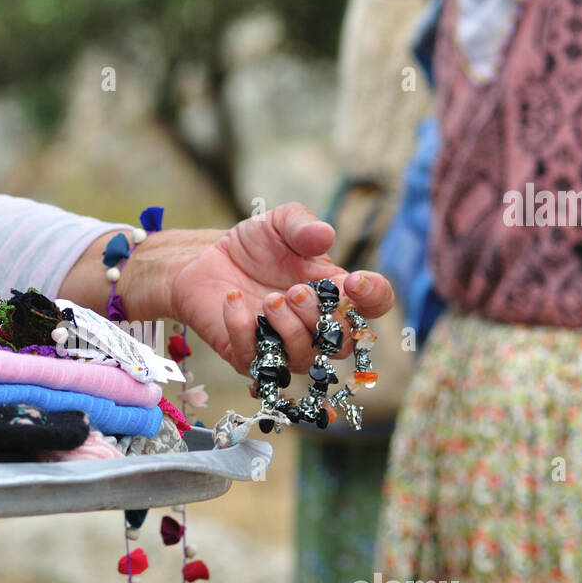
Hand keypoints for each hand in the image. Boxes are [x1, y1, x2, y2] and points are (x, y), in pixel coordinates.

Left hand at [126, 203, 394, 371]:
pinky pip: (255, 360)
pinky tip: (235, 300)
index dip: (374, 297)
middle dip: (322, 319)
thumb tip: (325, 236)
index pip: (374, 306)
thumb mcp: (280, 222)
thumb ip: (303, 225)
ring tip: (270, 300)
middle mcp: (315, 325)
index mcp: (335, 293)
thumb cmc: (255, 244)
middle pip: (342, 343)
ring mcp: (283, 346)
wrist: (207, 259)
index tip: (354, 281)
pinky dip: (245, 330)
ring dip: (290, 330)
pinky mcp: (249, 357)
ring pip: (304, 359)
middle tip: (295, 290)